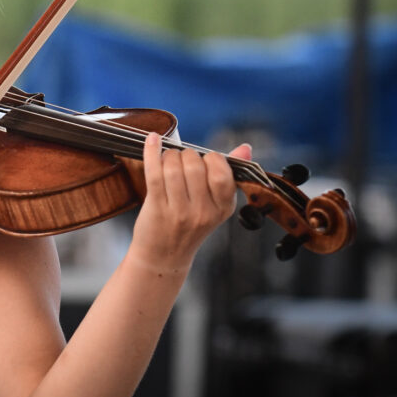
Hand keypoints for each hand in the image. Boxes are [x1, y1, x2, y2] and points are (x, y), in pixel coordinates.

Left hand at [129, 132, 251, 274]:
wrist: (164, 256)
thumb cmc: (189, 225)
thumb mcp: (215, 205)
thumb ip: (228, 174)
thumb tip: (246, 147)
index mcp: (224, 208)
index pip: (222, 172)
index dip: (210, 158)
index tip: (202, 161)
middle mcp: (204, 212)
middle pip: (195, 165)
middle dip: (186, 155)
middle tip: (180, 161)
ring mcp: (180, 212)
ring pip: (173, 167)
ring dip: (168, 155)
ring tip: (166, 160)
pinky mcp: (157, 208)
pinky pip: (154, 172)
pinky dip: (151, 151)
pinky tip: (152, 139)